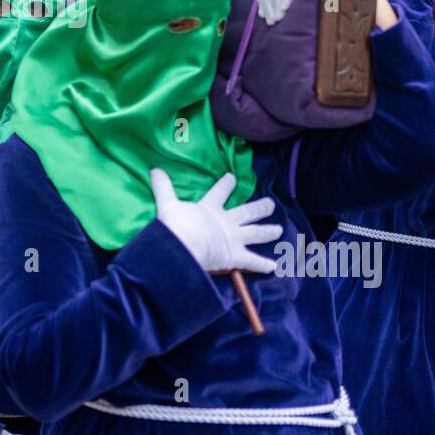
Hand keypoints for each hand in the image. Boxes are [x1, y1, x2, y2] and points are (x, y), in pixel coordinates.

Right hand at [150, 169, 281, 274]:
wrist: (184, 245)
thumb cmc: (176, 225)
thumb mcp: (167, 204)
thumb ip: (163, 187)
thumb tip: (154, 169)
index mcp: (211, 208)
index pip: (220, 192)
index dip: (227, 184)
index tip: (233, 177)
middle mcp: (227, 222)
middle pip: (247, 212)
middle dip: (260, 208)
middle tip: (271, 204)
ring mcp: (234, 239)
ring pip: (256, 234)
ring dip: (268, 232)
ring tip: (279, 230)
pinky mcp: (237, 256)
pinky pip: (253, 262)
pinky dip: (263, 265)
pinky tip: (273, 266)